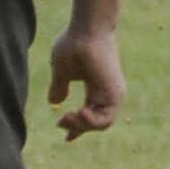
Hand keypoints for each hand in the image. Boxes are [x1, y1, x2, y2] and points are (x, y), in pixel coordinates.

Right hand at [47, 26, 127, 140]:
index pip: (91, 115)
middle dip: (77, 127)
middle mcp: (107, 93)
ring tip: (67, 118)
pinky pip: (106, 119)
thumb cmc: (73, 45)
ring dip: (82, 126)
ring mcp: (113, 93)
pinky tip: (77, 115)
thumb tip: (54, 103)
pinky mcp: (114, 93)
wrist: (85, 31)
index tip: (66, 138)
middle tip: (61, 122)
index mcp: (97, 89)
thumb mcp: (62, 71)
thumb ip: (60, 87)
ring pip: (102, 124)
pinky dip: (91, 122)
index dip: (78, 127)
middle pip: (96, 123)